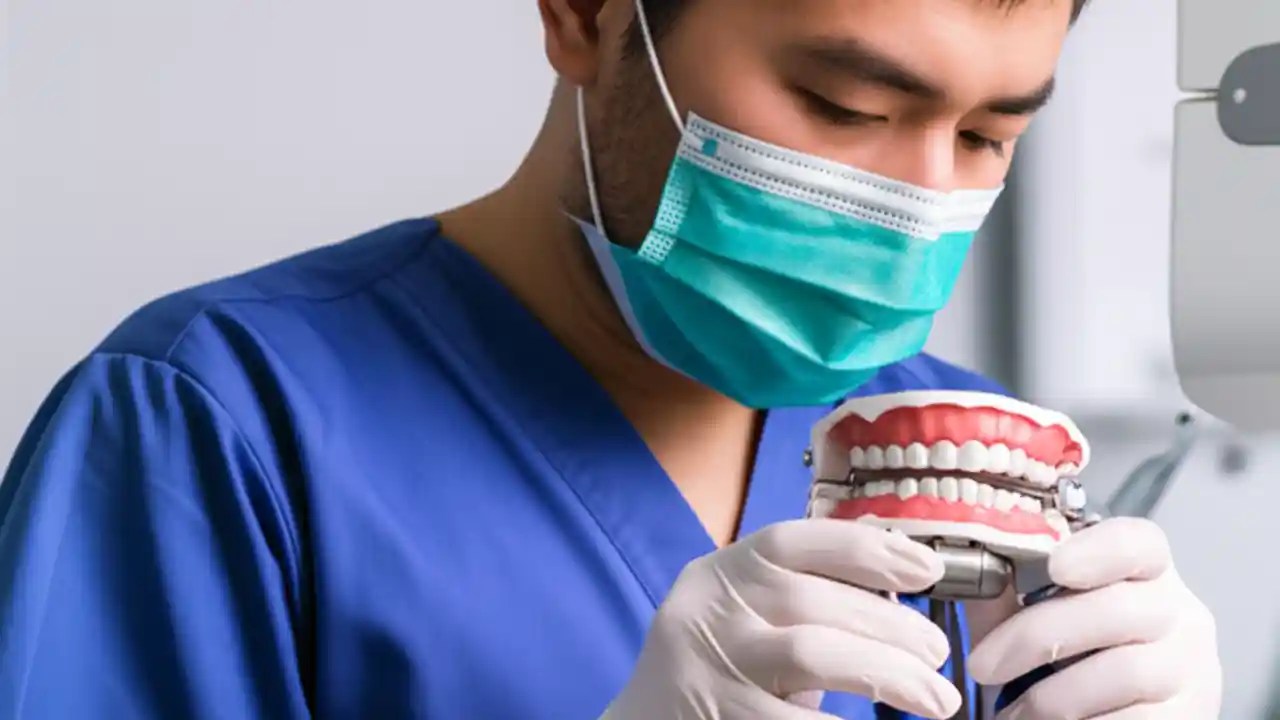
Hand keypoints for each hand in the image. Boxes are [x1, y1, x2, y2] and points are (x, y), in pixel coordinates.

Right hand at [603, 519, 961, 719]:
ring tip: (935, 696)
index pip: (791, 542)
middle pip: (812, 601)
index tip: (925, 569)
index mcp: (720, 574)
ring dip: (888, 672)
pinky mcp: (719, 718)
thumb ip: (799, 593)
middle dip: (891, 625)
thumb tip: (900, 582)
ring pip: (812, 655)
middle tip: (937, 651)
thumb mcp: (744, 615)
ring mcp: (710, 668)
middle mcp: (707, 612)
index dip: (865, 549)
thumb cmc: (721, 667)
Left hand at [968, 518, 1222, 718]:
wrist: (1106, 718)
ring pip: (1126, 671)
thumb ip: (1004, 591)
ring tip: (1014, 713)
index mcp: (1145, 575)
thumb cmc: (1066, 662)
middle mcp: (1181, 615)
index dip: (1098, 549)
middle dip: (1036, 637)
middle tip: (982, 667)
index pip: (1139, 543)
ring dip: (1054, 697)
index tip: (1054, 566)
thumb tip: (975, 573)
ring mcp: (1194, 670)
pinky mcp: (1191, 717)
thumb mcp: (1031, 618)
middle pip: (1118, 608)